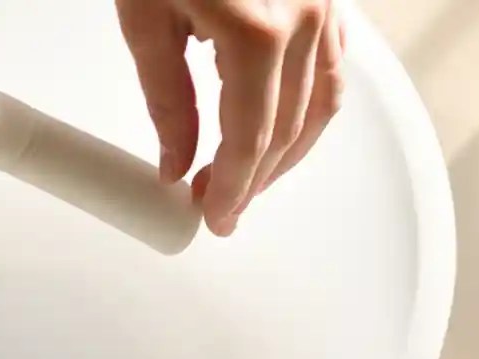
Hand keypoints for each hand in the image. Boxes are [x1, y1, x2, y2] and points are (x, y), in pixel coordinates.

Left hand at [116, 0, 345, 235]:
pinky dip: (308, 109)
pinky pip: (331, 67)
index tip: (214, 217)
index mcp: (256, 32)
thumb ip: (166, 97)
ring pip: (319, 105)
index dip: (231, 188)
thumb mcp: (147, 17)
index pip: (249, 138)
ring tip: (247, 179)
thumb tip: (175, 164)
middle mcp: (303, 20)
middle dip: (253, 180)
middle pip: (286, 130)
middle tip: (219, 207)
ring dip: (287, 153)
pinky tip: (277, 127)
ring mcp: (324, 5)